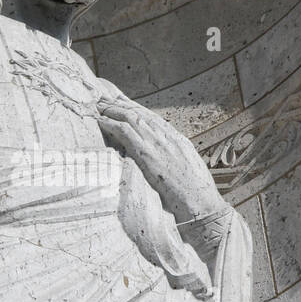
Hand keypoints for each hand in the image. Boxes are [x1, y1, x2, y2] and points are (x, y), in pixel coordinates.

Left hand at [97, 96, 224, 224]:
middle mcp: (168, 137)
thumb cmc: (196, 195)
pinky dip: (111, 124)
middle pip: (140, 113)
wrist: (201, 204)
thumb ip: (175, 161)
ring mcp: (158, 144)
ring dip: (113, 110)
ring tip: (99, 106)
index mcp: (178, 140)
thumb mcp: (188, 171)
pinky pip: (125, 132)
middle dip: (121, 104)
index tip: (123, 102)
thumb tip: (164, 162)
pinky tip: (101, 120)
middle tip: (105, 98)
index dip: (135, 108)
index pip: (153, 118)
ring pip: (131, 118)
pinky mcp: (148, 154)